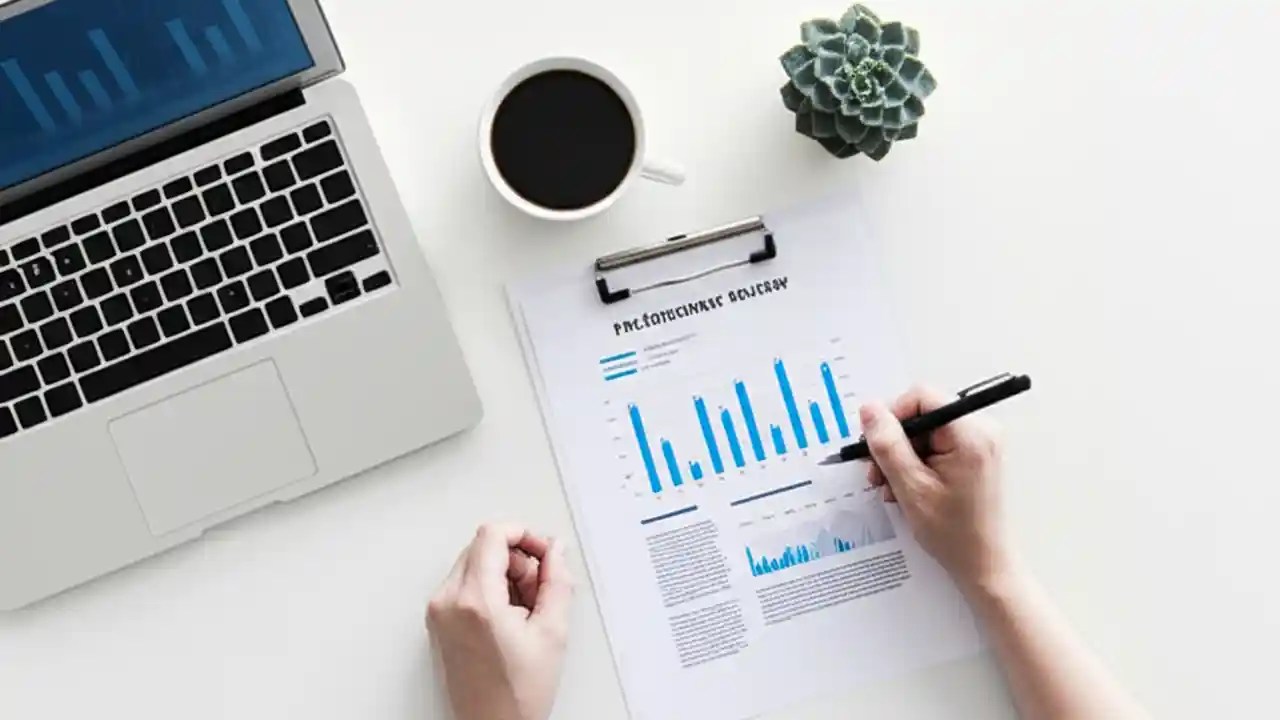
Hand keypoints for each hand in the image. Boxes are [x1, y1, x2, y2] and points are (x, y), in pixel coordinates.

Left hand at [427, 524, 574, 719]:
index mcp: (475, 600)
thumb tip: (555, 551)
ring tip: (525, 609)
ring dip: (504, 574)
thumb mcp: (553, 633)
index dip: (523, 534)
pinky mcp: (437, 621)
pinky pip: (464, 583)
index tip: (542, 550)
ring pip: (474, 563)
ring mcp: (438, 612)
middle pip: (482, 546)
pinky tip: (509, 616)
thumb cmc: (516, 696)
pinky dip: (489, 588)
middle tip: (538, 589)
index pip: (492, 534)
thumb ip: (557, 581)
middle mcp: (448, 601)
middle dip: (516, 558)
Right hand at [860, 387, 1014, 595]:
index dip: (892, 416)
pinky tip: (907, 488)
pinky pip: (936, 445)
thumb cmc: (955, 533)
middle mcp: (981, 430)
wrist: (985, 564)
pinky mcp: (975, 454)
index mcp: (971, 433)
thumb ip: (888, 445)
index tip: (875, 444)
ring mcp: (980, 442)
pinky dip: (916, 463)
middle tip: (877, 474)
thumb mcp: (911, 487)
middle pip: (923, 414)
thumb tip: (869, 410)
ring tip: (891, 487)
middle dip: (894, 443)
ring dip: (901, 457)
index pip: (922, 397)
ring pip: (925, 432)